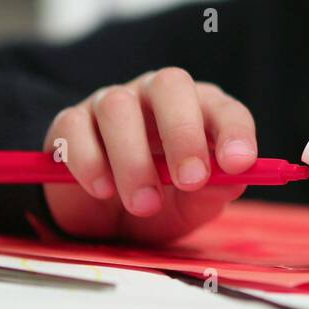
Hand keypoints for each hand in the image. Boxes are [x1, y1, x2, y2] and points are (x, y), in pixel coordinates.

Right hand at [41, 67, 257, 243]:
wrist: (104, 223)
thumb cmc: (163, 204)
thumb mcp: (194, 205)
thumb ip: (216, 190)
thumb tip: (233, 176)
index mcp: (198, 110)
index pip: (223, 107)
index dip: (234, 131)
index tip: (239, 163)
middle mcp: (156, 96)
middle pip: (170, 85)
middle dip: (183, 133)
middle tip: (190, 180)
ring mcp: (110, 103)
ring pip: (118, 107)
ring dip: (134, 160)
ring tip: (144, 205)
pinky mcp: (70, 123)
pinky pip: (75, 127)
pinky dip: (89, 161)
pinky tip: (102, 190)